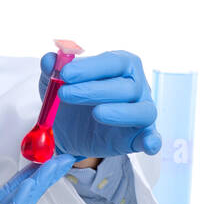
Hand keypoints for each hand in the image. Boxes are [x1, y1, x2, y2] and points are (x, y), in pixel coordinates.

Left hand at [41, 50, 161, 157]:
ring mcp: (142, 111)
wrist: (71, 130)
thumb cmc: (70, 99)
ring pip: (142, 110)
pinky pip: (153, 138)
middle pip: (126, 86)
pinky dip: (152, 141)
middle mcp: (137, 85)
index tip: (65, 74)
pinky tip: (147, 144)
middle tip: (64, 94)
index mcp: (121, 65)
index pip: (112, 62)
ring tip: (96, 113)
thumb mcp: (54, 83)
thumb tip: (49, 59)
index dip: (90, 67)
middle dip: (94, 90)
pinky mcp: (141, 136)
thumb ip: (51, 69)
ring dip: (120, 112)